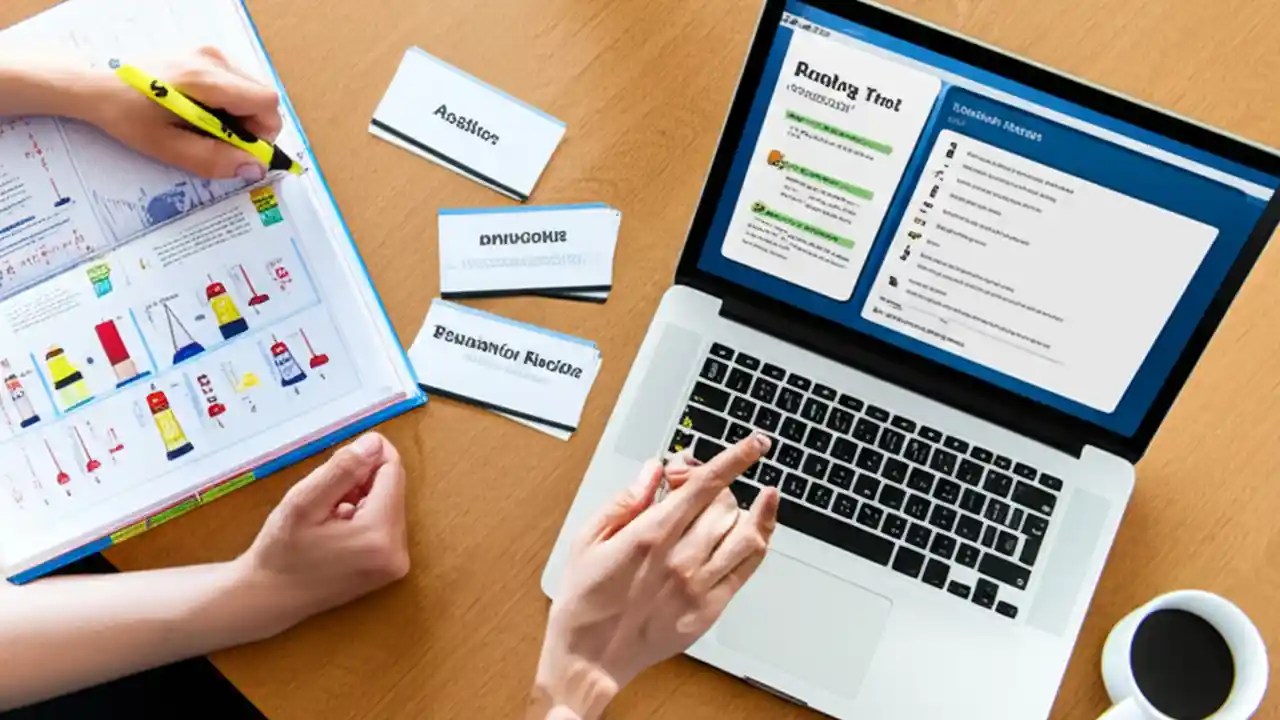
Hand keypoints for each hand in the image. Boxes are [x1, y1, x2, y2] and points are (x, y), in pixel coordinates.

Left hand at [79, 46, 281, 179]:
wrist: (96, 84)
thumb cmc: (127, 115)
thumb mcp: (167, 146)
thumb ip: (214, 159)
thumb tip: (255, 168)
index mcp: (206, 80)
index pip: (266, 103)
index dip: (264, 133)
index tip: (242, 149)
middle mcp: (215, 58)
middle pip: (264, 96)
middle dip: (254, 125)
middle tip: (223, 141)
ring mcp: (211, 52)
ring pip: (253, 89)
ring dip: (243, 114)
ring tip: (209, 125)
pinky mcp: (205, 53)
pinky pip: (238, 81)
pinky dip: (232, 101)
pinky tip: (204, 110)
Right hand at [236, 432, 409, 631]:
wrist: (269, 599)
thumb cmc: (280, 552)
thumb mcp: (304, 503)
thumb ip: (342, 470)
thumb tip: (375, 443)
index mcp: (380, 536)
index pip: (392, 472)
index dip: (369, 455)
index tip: (339, 457)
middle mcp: (398, 553)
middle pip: (392, 488)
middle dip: (362, 480)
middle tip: (324, 494)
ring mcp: (396, 564)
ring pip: (388, 503)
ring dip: (361, 497)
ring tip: (327, 513)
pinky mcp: (390, 568)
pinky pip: (384, 523)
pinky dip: (363, 515)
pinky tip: (335, 527)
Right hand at [532, 433, 779, 719]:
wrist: (590, 660)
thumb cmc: (584, 602)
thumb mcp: (588, 539)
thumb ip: (625, 500)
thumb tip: (653, 471)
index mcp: (650, 535)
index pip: (705, 485)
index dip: (736, 458)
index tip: (755, 443)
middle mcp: (680, 558)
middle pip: (725, 503)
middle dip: (720, 483)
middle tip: (699, 484)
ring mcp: (699, 585)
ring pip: (745, 532)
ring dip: (745, 508)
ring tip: (735, 502)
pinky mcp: (710, 609)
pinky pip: (749, 567)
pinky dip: (761, 538)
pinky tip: (762, 522)